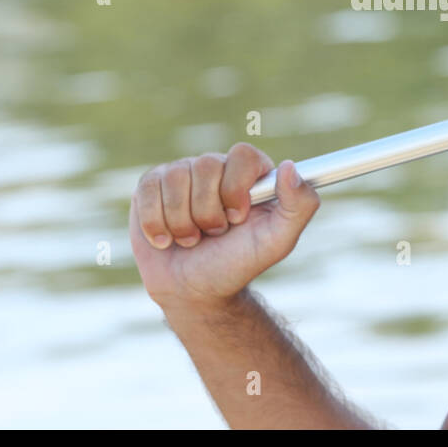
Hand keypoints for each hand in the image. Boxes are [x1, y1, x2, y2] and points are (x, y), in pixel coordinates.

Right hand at [129, 143, 320, 310]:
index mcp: (249, 173)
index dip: (236, 187)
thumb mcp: (277, 241)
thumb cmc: (237, 264)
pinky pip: (147, 192)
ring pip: (175, 180)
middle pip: (205, 166)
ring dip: (183, 224)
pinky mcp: (150, 187)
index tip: (238, 218)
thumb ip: (300, 206)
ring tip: (192, 239)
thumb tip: (290, 167)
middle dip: (208, 213)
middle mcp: (215, 166)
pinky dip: (156, 225)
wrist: (193, 291)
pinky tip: (166, 239)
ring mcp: (181, 173)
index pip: (242, 155)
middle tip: (215, 234)